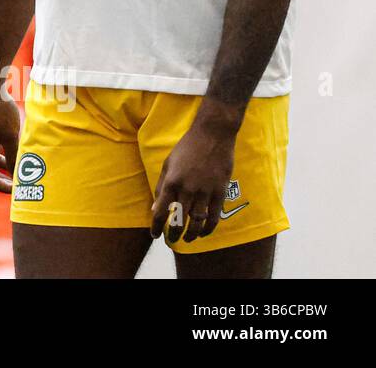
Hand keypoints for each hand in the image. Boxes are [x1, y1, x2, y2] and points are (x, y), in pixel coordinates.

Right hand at [0, 96, 21, 192]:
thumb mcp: (10, 135)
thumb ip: (14, 156)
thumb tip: (21, 176)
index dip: (5, 188)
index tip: (21, 191)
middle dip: (7, 181)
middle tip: (24, 186)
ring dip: (8, 169)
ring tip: (26, 172)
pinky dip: (7, 157)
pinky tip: (20, 156)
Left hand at [150, 122, 236, 244]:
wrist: (212, 135)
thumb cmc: (186, 148)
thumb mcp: (168, 164)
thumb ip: (161, 186)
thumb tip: (155, 208)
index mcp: (171, 181)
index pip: (160, 211)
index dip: (156, 226)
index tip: (155, 235)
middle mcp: (187, 188)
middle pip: (179, 220)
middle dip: (173, 233)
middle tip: (171, 239)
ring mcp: (205, 190)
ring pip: (197, 221)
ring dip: (191, 234)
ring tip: (187, 239)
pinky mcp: (220, 191)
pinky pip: (214, 216)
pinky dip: (209, 228)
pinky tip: (203, 232)